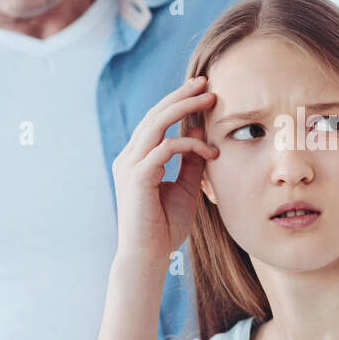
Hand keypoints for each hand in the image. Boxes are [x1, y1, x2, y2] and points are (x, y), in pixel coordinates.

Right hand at [111, 75, 218, 261]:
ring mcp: (130, 166)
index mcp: (136, 158)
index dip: (178, 103)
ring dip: (185, 108)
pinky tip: (210, 151)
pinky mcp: (137, 177)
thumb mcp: (185, 188)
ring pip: (156, 124)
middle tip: (206, 81)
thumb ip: (191, 162)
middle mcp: (129, 157)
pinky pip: (164, 149)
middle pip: (154, 115)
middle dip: (181, 95)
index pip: (156, 121)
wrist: (148, 257)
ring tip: (210, 97)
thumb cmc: (164, 227)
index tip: (203, 91)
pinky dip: (189, 145)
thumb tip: (199, 133)